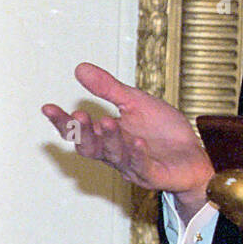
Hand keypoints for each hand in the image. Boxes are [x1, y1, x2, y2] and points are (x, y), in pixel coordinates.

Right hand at [41, 62, 213, 215]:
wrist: (194, 154)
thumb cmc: (164, 132)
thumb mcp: (137, 103)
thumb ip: (109, 89)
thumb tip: (80, 68)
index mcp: (108, 136)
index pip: (79, 131)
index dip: (62, 122)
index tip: (48, 107)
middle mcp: (115, 153)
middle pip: (89, 147)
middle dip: (81, 133)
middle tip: (77, 117)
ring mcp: (133, 166)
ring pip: (114, 156)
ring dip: (110, 139)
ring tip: (107, 122)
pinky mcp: (154, 175)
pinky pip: (142, 167)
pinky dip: (138, 154)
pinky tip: (137, 142)